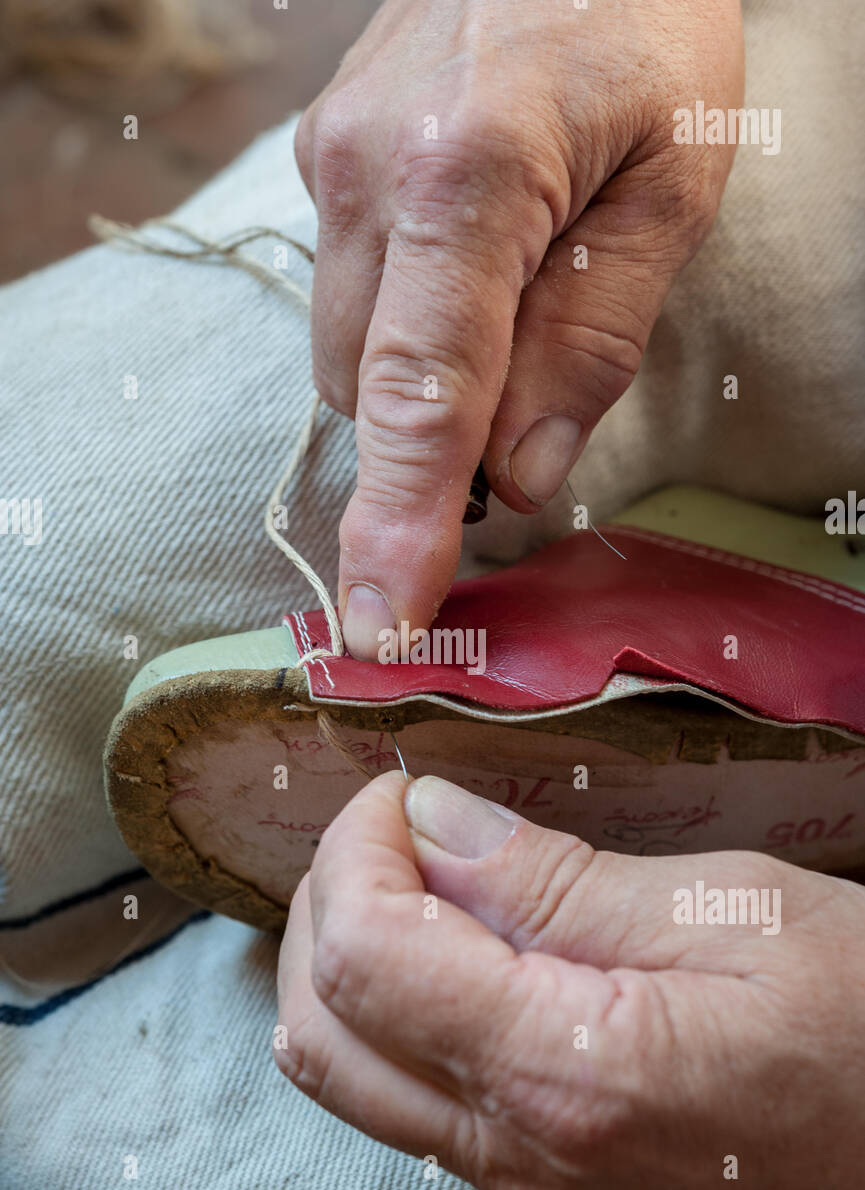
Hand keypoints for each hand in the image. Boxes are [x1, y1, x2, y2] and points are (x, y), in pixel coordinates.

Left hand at [275, 772, 864, 1189]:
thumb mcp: (729, 912)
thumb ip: (556, 879)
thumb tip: (431, 824)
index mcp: (567, 1077)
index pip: (365, 961)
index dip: (356, 854)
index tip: (400, 796)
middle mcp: (525, 1156)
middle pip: (324, 1032)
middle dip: (330, 903)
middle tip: (399, 830)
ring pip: (352, 1080)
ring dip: (352, 966)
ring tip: (426, 882)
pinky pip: (416, 1105)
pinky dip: (401, 1017)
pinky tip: (466, 954)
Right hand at [295, 0, 743, 656]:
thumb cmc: (648, 28)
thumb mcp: (673, 187)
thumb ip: (592, 340)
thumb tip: (519, 479)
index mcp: (468, 174)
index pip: (424, 394)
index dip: (403, 523)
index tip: (384, 622)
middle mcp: (368, 172)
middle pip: (375, 390)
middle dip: (440, 439)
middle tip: (529, 419)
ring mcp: (331, 159)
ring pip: (352, 349)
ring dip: (425, 378)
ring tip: (516, 304)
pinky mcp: (324, 155)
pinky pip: (350, 291)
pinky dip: (408, 321)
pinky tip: (473, 265)